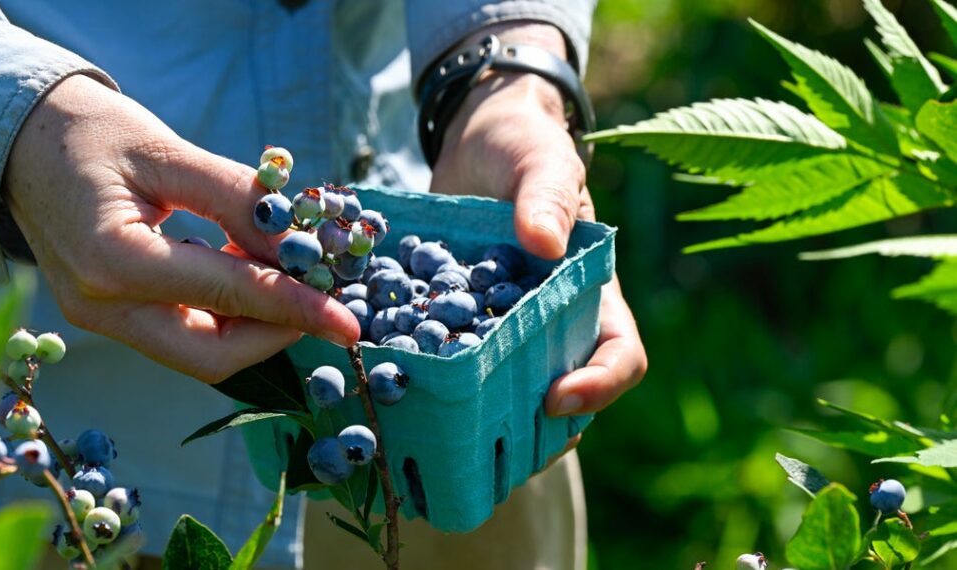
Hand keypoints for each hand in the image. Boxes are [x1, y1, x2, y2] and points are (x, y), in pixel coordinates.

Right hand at [3, 75, 359, 382]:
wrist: (16, 141)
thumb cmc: (85, 133)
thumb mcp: (167, 150)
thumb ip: (237, 198)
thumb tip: (301, 243)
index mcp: (111, 261)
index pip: (226, 297)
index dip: (295, 309)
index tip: (348, 322)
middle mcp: (101, 307)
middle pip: (211, 356)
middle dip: (276, 333)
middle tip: (321, 299)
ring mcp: (99, 319)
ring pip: (198, 353)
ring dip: (254, 325)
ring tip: (287, 274)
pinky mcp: (107, 316)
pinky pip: (181, 334)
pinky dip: (225, 314)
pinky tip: (247, 271)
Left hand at [429, 25, 646, 417]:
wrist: (472, 138)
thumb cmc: (524, 144)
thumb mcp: (539, 159)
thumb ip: (545, 194)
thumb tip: (544, 243)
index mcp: (591, 291)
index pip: (618, 355)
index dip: (597, 387)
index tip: (555, 399)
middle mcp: (551, 321)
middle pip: (560, 394)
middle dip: (532, 429)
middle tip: (486, 444)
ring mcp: (502, 327)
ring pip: (501, 392)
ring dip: (476, 418)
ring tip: (438, 437)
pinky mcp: (455, 323)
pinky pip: (448, 361)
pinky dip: (428, 378)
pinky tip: (394, 388)